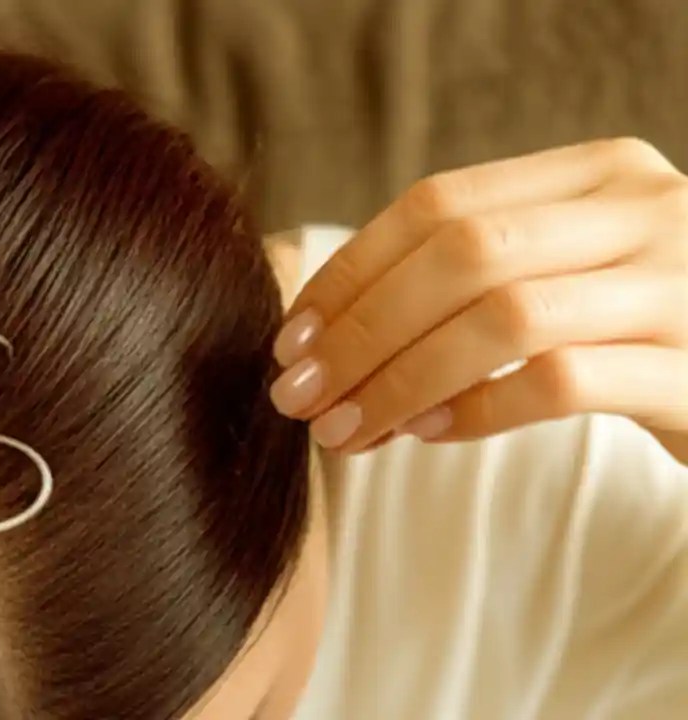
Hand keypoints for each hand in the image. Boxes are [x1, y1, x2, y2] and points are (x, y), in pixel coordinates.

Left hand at [268, 138, 687, 464]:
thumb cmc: (642, 337)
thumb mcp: (567, 276)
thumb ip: (474, 274)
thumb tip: (325, 327)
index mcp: (597, 174)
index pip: (439, 203)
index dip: (351, 271)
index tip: (292, 337)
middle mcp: (644, 210)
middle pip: (460, 254)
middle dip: (361, 330)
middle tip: (298, 394)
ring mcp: (680, 284)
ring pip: (502, 316)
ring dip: (400, 380)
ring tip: (345, 431)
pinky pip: (558, 383)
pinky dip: (475, 412)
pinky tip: (427, 435)